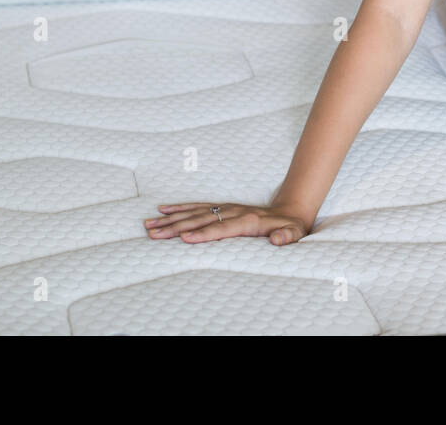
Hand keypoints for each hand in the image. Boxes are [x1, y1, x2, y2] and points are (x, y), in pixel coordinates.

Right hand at [143, 203, 309, 245]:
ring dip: (171, 219)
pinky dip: (180, 208)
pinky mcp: (222, 207)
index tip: (184, 239)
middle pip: (201, 220)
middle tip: (154, 234)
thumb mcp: (295, 233)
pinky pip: (197, 206)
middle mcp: (233, 211)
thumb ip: (287, 236)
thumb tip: (279, 239)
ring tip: (150, 224)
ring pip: (194, 212)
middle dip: (176, 227)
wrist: (290, 210)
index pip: (221, 228)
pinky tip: (163, 210)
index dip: (203, 234)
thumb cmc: (290, 227)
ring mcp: (226, 208)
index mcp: (248, 220)